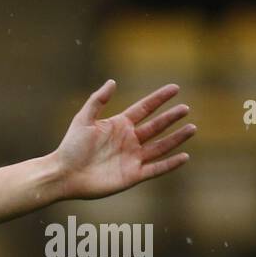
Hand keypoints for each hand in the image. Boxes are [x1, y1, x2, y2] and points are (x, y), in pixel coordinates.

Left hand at [51, 80, 194, 200]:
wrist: (63, 174)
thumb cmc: (70, 147)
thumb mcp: (83, 120)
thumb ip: (98, 101)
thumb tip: (112, 81)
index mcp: (119, 125)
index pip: (144, 108)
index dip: (159, 98)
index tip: (175, 88)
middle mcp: (128, 141)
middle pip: (156, 127)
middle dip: (171, 118)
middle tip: (186, 108)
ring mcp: (132, 158)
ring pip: (160, 147)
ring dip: (176, 138)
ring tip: (192, 128)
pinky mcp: (132, 175)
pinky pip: (156, 169)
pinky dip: (170, 164)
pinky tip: (185, 156)